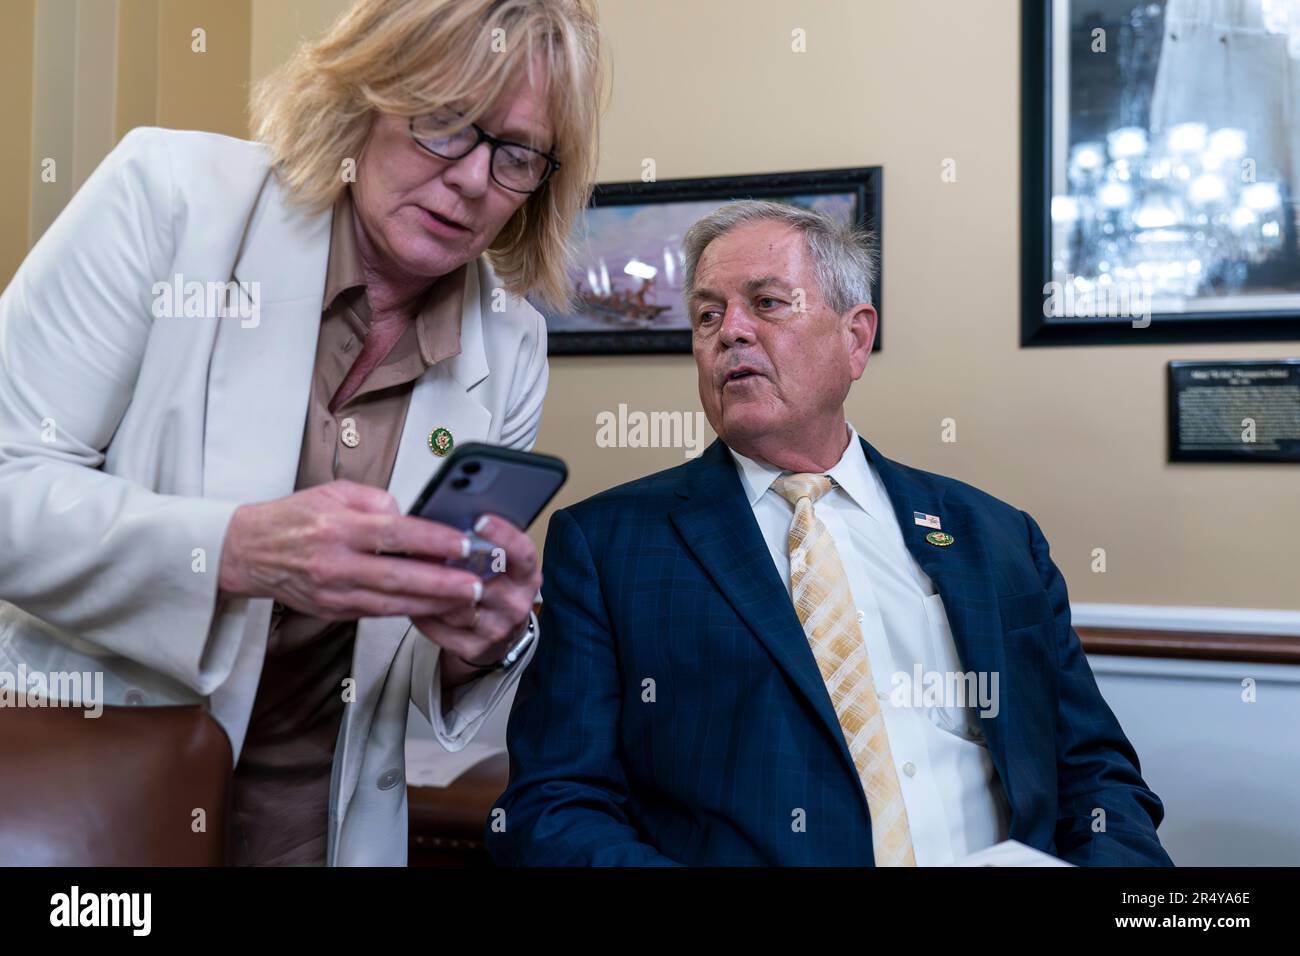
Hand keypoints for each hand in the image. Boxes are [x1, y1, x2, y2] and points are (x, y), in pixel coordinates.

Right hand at [217, 479, 481, 619]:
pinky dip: (410, 611)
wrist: (248, 552)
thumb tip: (411, 515)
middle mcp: (336, 563)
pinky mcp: (334, 611)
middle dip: (442, 583)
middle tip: (476, 584)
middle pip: (399, 576)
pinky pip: (379, 613)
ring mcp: (334, 592)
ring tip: (466, 600)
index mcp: (338, 527)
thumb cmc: (294, 518)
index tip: (463, 544)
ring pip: (392, 602)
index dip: (432, 541)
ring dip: (433, 603)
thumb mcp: (334, 492)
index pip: (395, 534)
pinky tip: (436, 607)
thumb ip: (377, 500)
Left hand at [412, 513, 541, 687]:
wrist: (500, 632)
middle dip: (448, 566)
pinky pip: (438, 627)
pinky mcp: (474, 647)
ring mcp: (496, 628)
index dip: (503, 535)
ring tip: (408, 571)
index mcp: (526, 575)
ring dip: (429, 589)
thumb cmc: (495, 586)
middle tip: (421, 547)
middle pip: (481, 583)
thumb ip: (482, 544)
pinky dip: (420, 611)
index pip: (522, 553)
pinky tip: (410, 597)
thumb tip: (446, 516)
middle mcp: (516, 603)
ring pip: (454, 607)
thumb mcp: (500, 563)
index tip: (480, 519)